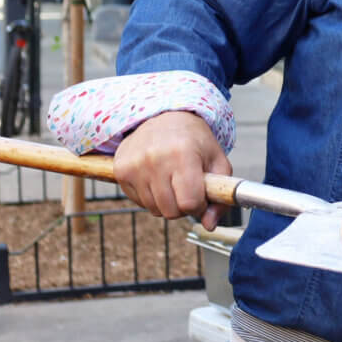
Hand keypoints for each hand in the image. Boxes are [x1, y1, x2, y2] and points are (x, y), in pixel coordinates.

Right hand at [113, 110, 232, 229]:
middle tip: (187, 187)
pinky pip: (139, 202)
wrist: (164, 117)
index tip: (201, 194)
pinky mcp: (120, 171)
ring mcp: (134, 166)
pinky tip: (157, 178)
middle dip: (183, 206)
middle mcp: (155, 160)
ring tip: (173, 180)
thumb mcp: (218, 162)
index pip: (189, 203)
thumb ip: (221, 196)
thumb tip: (209, 225)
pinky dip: (151, 197)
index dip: (199, 205)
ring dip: (167, 202)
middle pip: (171, 211)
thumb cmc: (195, 141)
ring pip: (155, 210)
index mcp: (183, 155)